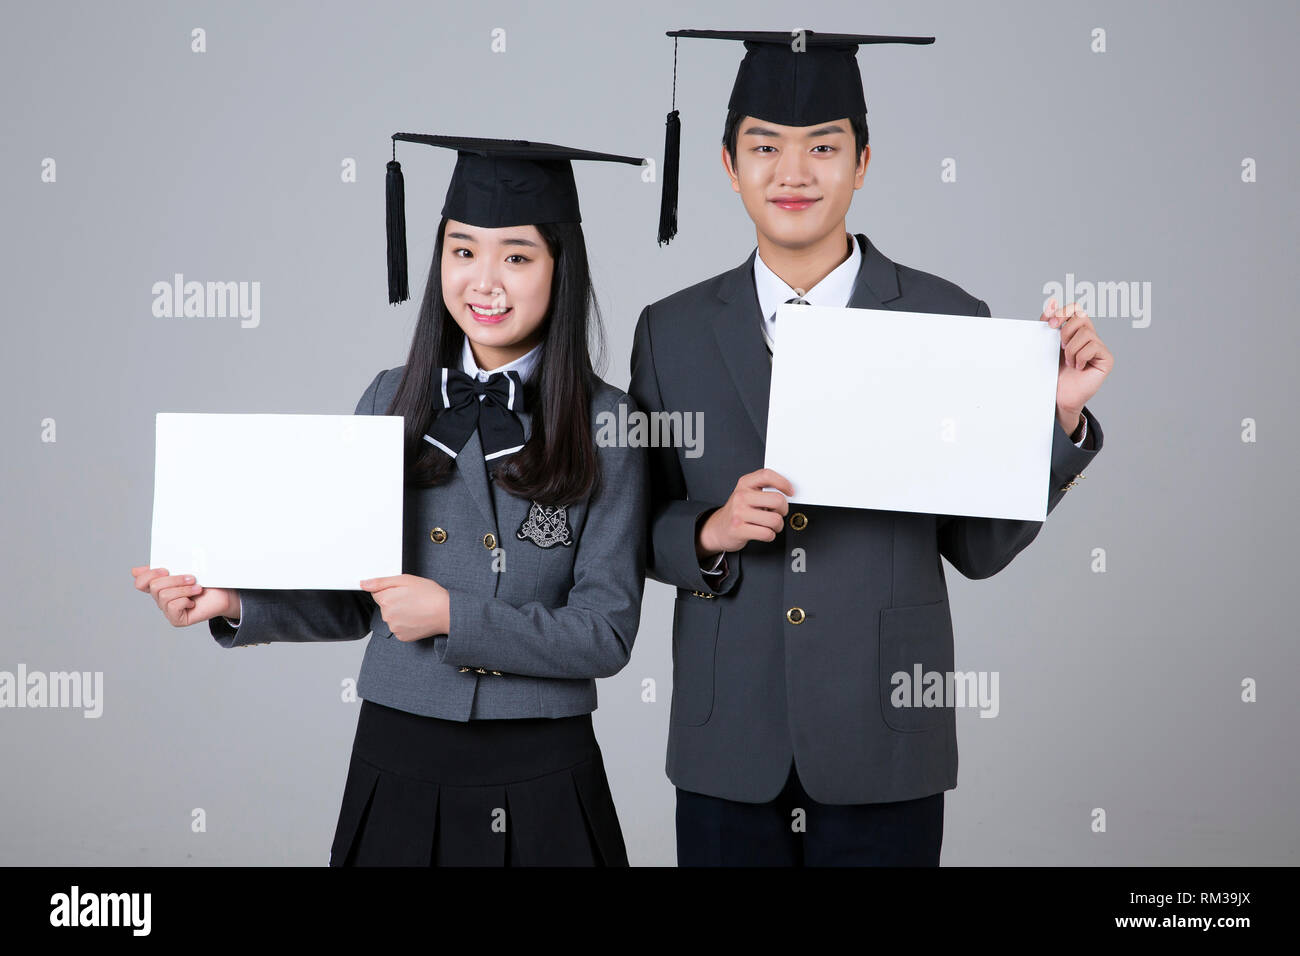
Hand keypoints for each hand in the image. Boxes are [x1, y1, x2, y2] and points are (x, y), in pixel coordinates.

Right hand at [131, 565, 238, 626]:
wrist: (223, 594)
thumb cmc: (205, 581)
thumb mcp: (185, 569)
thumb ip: (164, 568)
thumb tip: (135, 570)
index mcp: (160, 585)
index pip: (140, 582)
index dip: (149, 574)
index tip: (165, 569)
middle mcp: (160, 599)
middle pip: (154, 586)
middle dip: (175, 579)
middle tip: (192, 578)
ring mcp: (168, 610)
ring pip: (164, 596)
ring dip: (183, 589)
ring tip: (197, 588)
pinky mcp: (176, 620)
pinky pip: (173, 607)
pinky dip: (185, 600)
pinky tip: (193, 601)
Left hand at [359, 574, 448, 641]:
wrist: (447, 613)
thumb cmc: (430, 594)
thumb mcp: (406, 580)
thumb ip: (381, 582)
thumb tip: (363, 584)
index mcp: (385, 600)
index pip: (377, 593)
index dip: (391, 590)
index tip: (404, 590)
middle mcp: (387, 616)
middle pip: (384, 606)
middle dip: (395, 601)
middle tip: (413, 598)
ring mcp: (394, 628)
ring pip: (392, 617)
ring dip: (400, 612)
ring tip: (417, 608)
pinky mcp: (402, 637)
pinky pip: (399, 628)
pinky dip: (406, 623)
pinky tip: (417, 618)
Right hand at [697, 468, 793, 556]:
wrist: (718, 528)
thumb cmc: (738, 512)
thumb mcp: (747, 494)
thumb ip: (764, 490)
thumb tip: (787, 492)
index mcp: (744, 484)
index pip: (767, 475)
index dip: (783, 482)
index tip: (790, 491)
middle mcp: (741, 496)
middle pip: (777, 500)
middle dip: (783, 510)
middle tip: (778, 512)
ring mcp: (739, 513)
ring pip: (775, 519)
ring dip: (777, 526)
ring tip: (770, 525)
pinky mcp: (739, 529)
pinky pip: (767, 533)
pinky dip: (770, 535)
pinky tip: (764, 532)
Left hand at [1040, 297, 1112, 431]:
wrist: (1058, 395)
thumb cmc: (1052, 371)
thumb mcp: (1046, 343)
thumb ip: (1048, 323)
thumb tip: (1052, 300)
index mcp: (1075, 330)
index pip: (1074, 308)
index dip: (1062, 312)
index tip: (1048, 325)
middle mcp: (1090, 335)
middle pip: (1081, 317)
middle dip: (1065, 331)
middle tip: (1060, 346)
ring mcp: (1099, 346)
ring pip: (1086, 333)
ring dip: (1071, 349)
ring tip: (1069, 362)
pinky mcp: (1106, 358)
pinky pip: (1093, 347)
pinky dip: (1080, 357)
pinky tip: (1078, 367)